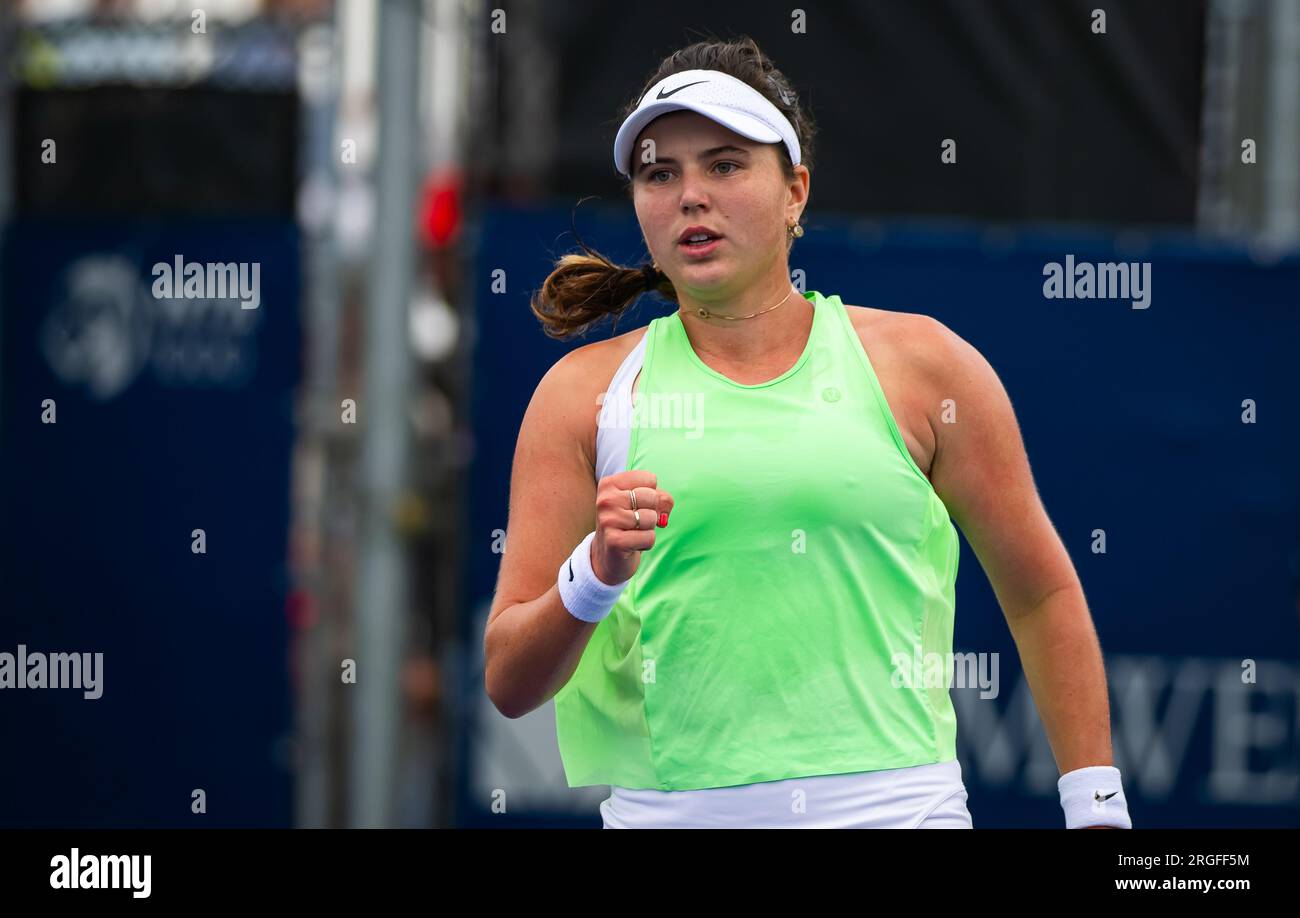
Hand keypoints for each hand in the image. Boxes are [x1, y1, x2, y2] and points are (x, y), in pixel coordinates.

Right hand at [592, 470, 673, 584]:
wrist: (608, 555)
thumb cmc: (628, 523)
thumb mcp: (642, 502)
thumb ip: (660, 497)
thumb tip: (664, 510)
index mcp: (609, 484)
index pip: (650, 479)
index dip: (652, 495)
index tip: (637, 505)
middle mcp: (606, 499)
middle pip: (652, 497)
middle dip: (652, 512)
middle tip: (636, 521)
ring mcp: (608, 520)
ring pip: (651, 518)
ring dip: (648, 528)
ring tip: (633, 532)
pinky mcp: (615, 541)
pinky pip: (649, 537)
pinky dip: (647, 543)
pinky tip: (632, 544)